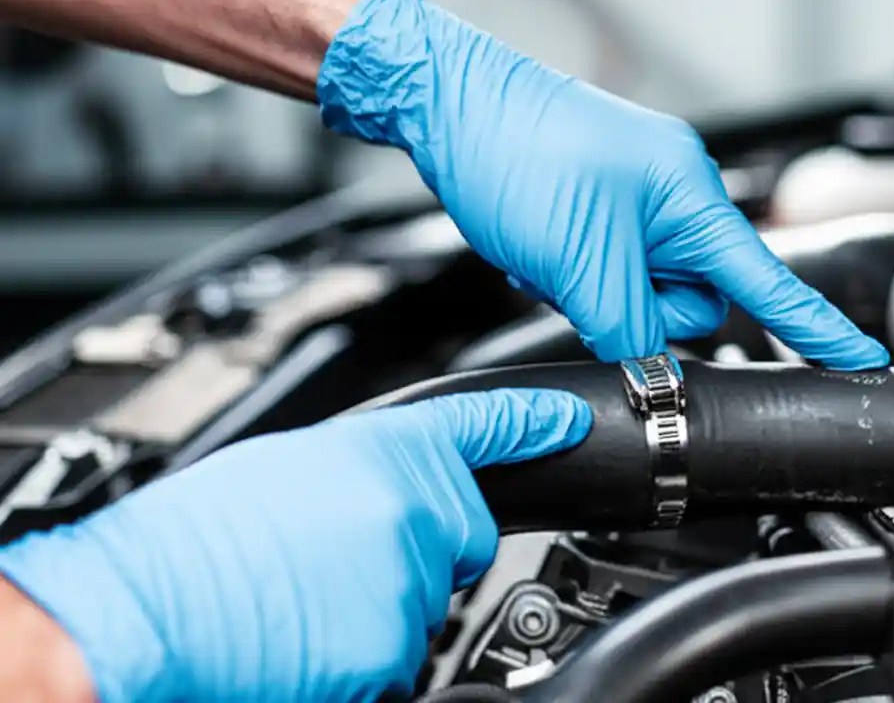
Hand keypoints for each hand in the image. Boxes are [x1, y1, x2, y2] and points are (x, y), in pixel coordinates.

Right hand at [0, 390, 591, 701]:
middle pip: (458, 535)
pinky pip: (404, 659)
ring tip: (305, 600)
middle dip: (420, 551)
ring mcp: (411, 587)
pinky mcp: (398, 655)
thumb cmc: (194, 545)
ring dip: (381, 609)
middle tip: (335, 563)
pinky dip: (365, 657)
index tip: (567, 421)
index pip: (480, 426)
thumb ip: (357, 473)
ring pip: (426, 605)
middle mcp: (413, 513)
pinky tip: (311, 640)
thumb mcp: (285, 470)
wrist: (141, 615)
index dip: (531, 423)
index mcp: (382, 453)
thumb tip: (385, 490)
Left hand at [317, 0, 888, 368]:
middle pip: (691, 299)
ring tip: (553, 258)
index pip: (767, 280)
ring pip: (643, 291)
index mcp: (691, 199)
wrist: (447, 106)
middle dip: (641, 310)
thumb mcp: (580, 261)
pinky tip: (540, 250)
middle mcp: (674, 198)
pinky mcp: (600, 208)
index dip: (815, 328)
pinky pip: (609, 270)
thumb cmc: (517, 151)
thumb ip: (627, 329)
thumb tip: (649, 370)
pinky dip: (575, 276)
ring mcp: (635, 202)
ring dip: (599, 294)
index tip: (858, 360)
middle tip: (585, 282)